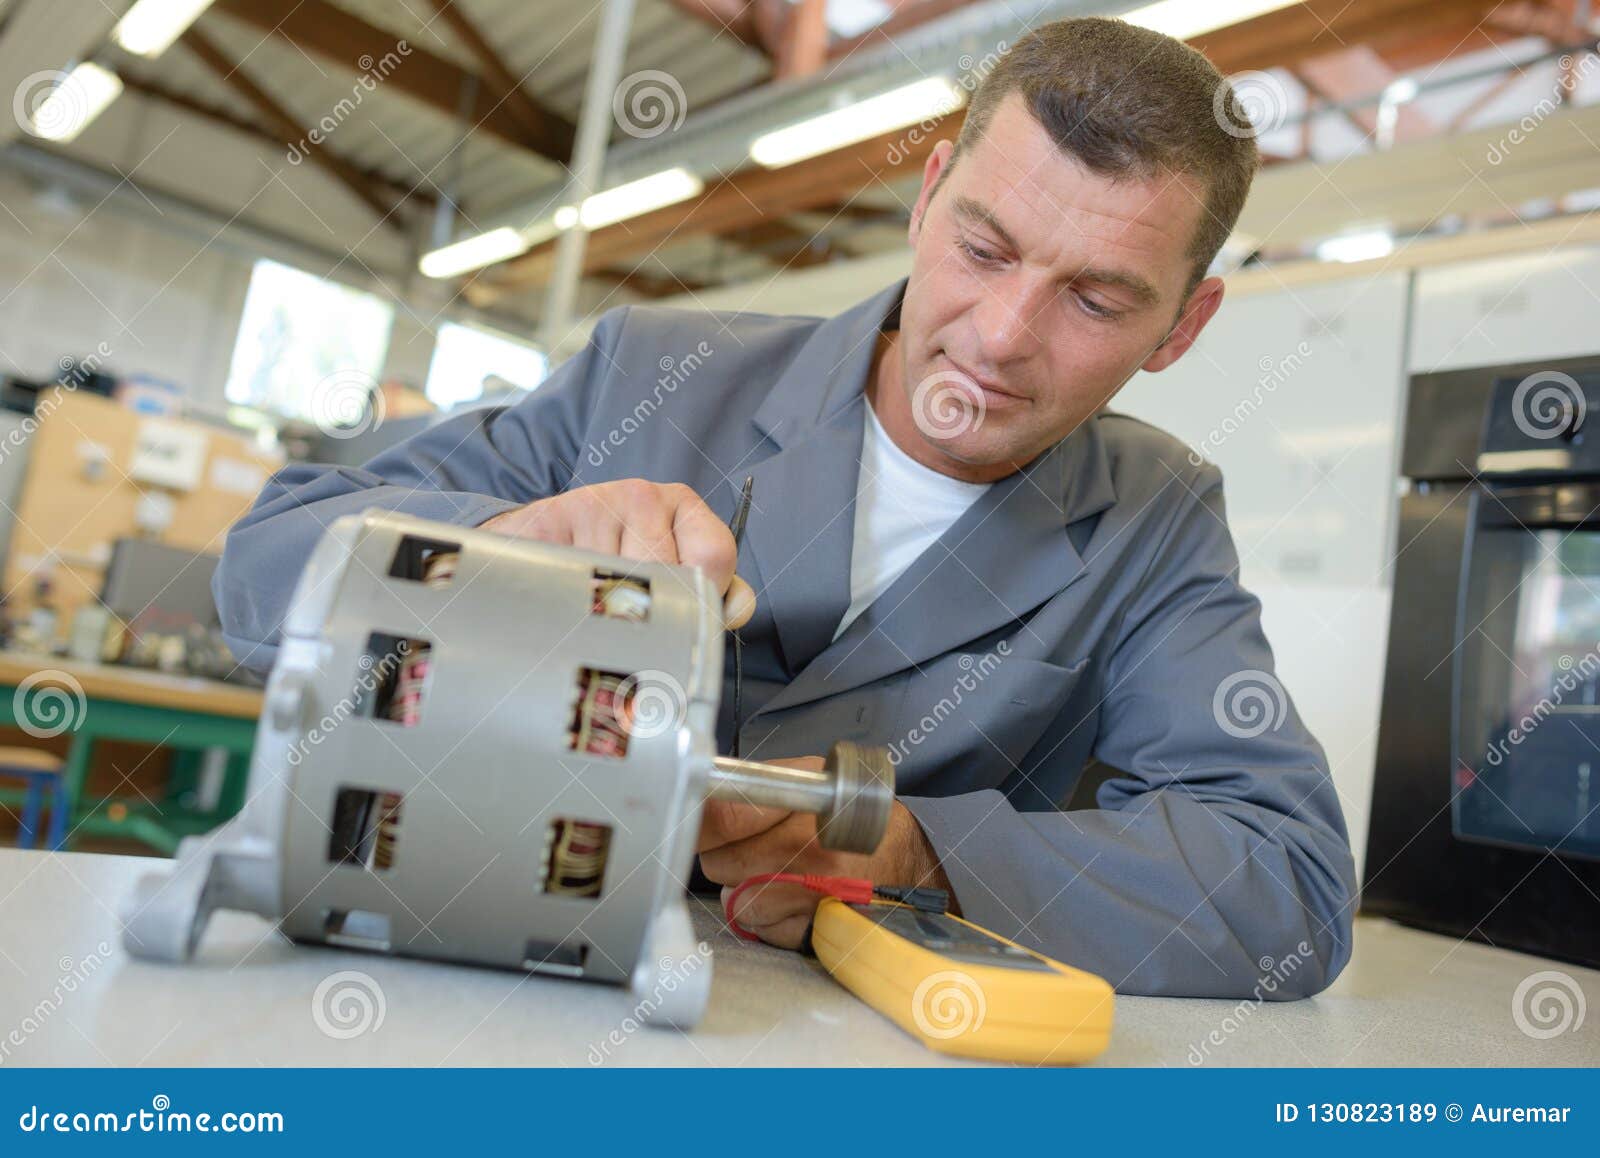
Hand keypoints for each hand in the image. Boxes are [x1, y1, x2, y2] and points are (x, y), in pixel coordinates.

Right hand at [480, 479, 754, 627]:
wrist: (544, 540)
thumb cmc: (618, 557)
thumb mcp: (674, 566)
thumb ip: (716, 590)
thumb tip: (740, 608)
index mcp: (683, 505)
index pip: (716, 554)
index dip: (705, 594)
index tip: (684, 610)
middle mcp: (644, 495)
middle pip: (668, 575)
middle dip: (654, 607)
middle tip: (635, 614)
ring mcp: (598, 503)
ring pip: (623, 583)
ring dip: (612, 606)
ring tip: (600, 599)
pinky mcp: (555, 519)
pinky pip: (579, 580)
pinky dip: (578, 598)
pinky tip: (574, 590)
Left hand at [697, 756, 955, 948]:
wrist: (912, 867)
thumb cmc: (857, 821)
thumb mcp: (818, 780)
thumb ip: (764, 785)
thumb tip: (701, 790)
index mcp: (806, 800)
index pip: (723, 814)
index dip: (700, 821)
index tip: (693, 820)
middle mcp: (808, 848)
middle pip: (719, 861)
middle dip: (729, 856)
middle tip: (757, 847)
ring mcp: (811, 895)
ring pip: (736, 899)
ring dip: (748, 890)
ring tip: (783, 875)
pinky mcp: (811, 932)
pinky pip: (759, 928)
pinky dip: (769, 919)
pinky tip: (796, 902)